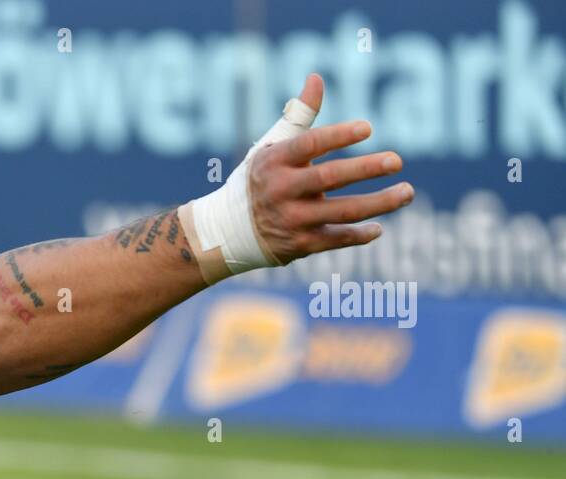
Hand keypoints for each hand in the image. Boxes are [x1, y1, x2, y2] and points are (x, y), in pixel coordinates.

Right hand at [248, 74, 412, 263]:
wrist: (228, 232)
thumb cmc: (260, 180)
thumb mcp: (272, 146)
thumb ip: (299, 115)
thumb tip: (317, 77)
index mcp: (275, 161)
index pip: (309, 145)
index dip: (338, 136)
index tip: (368, 128)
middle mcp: (281, 190)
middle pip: (329, 178)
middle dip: (365, 169)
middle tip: (397, 160)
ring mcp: (291, 219)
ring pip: (341, 212)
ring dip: (378, 203)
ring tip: (407, 192)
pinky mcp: (299, 244)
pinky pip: (335, 239)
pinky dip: (358, 235)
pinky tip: (378, 227)